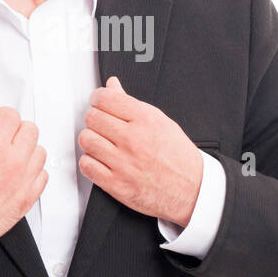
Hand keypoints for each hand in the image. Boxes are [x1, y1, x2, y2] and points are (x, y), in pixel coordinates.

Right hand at [0, 93, 48, 247]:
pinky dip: (33, 172)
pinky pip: (43, 175)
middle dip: (15, 131)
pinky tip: (15, 175)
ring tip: (7, 158)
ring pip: (39, 150)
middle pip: (30, 129)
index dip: (0, 117)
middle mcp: (12, 161)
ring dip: (26, 150)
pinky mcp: (28, 198)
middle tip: (0, 140)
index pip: (11, 115)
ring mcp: (23, 180)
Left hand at [78, 76, 202, 226]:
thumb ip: (132, 104)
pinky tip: (100, 160)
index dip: (98, 98)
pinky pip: (86, 165)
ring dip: (91, 140)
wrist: (191, 190)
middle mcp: (133, 139)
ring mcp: (123, 162)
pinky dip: (89, 162)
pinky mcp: (116, 184)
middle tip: (102, 124)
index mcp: (145, 120)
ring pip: (86, 140)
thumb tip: (113, 86)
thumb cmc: (179, 158)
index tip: (99, 102)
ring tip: (101, 143)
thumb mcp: (161, 122)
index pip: (105, 98)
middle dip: (95, 118)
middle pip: (92, 117)